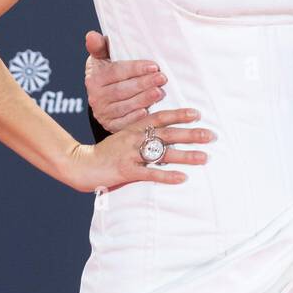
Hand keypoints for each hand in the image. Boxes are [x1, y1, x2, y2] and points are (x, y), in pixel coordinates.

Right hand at [64, 107, 213, 192]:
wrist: (81, 164)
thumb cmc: (107, 152)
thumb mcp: (124, 136)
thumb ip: (143, 133)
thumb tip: (166, 134)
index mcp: (135, 128)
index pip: (160, 117)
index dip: (179, 114)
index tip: (198, 114)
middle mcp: (135, 138)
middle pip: (167, 134)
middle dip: (191, 134)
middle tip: (212, 135)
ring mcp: (131, 154)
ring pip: (162, 153)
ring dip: (186, 155)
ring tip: (205, 157)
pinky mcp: (126, 171)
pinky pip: (150, 173)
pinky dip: (167, 175)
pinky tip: (182, 178)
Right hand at [84, 30, 167, 132]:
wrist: (105, 97)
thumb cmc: (109, 72)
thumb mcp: (103, 58)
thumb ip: (99, 46)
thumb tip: (91, 35)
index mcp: (94, 78)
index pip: (117, 72)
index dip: (136, 68)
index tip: (154, 65)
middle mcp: (95, 97)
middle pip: (122, 90)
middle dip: (144, 84)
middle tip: (162, 79)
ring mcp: (102, 113)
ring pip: (125, 107)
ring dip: (143, 100)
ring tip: (160, 93)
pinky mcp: (110, 126)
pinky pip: (124, 123)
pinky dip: (135, 119)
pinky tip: (147, 112)